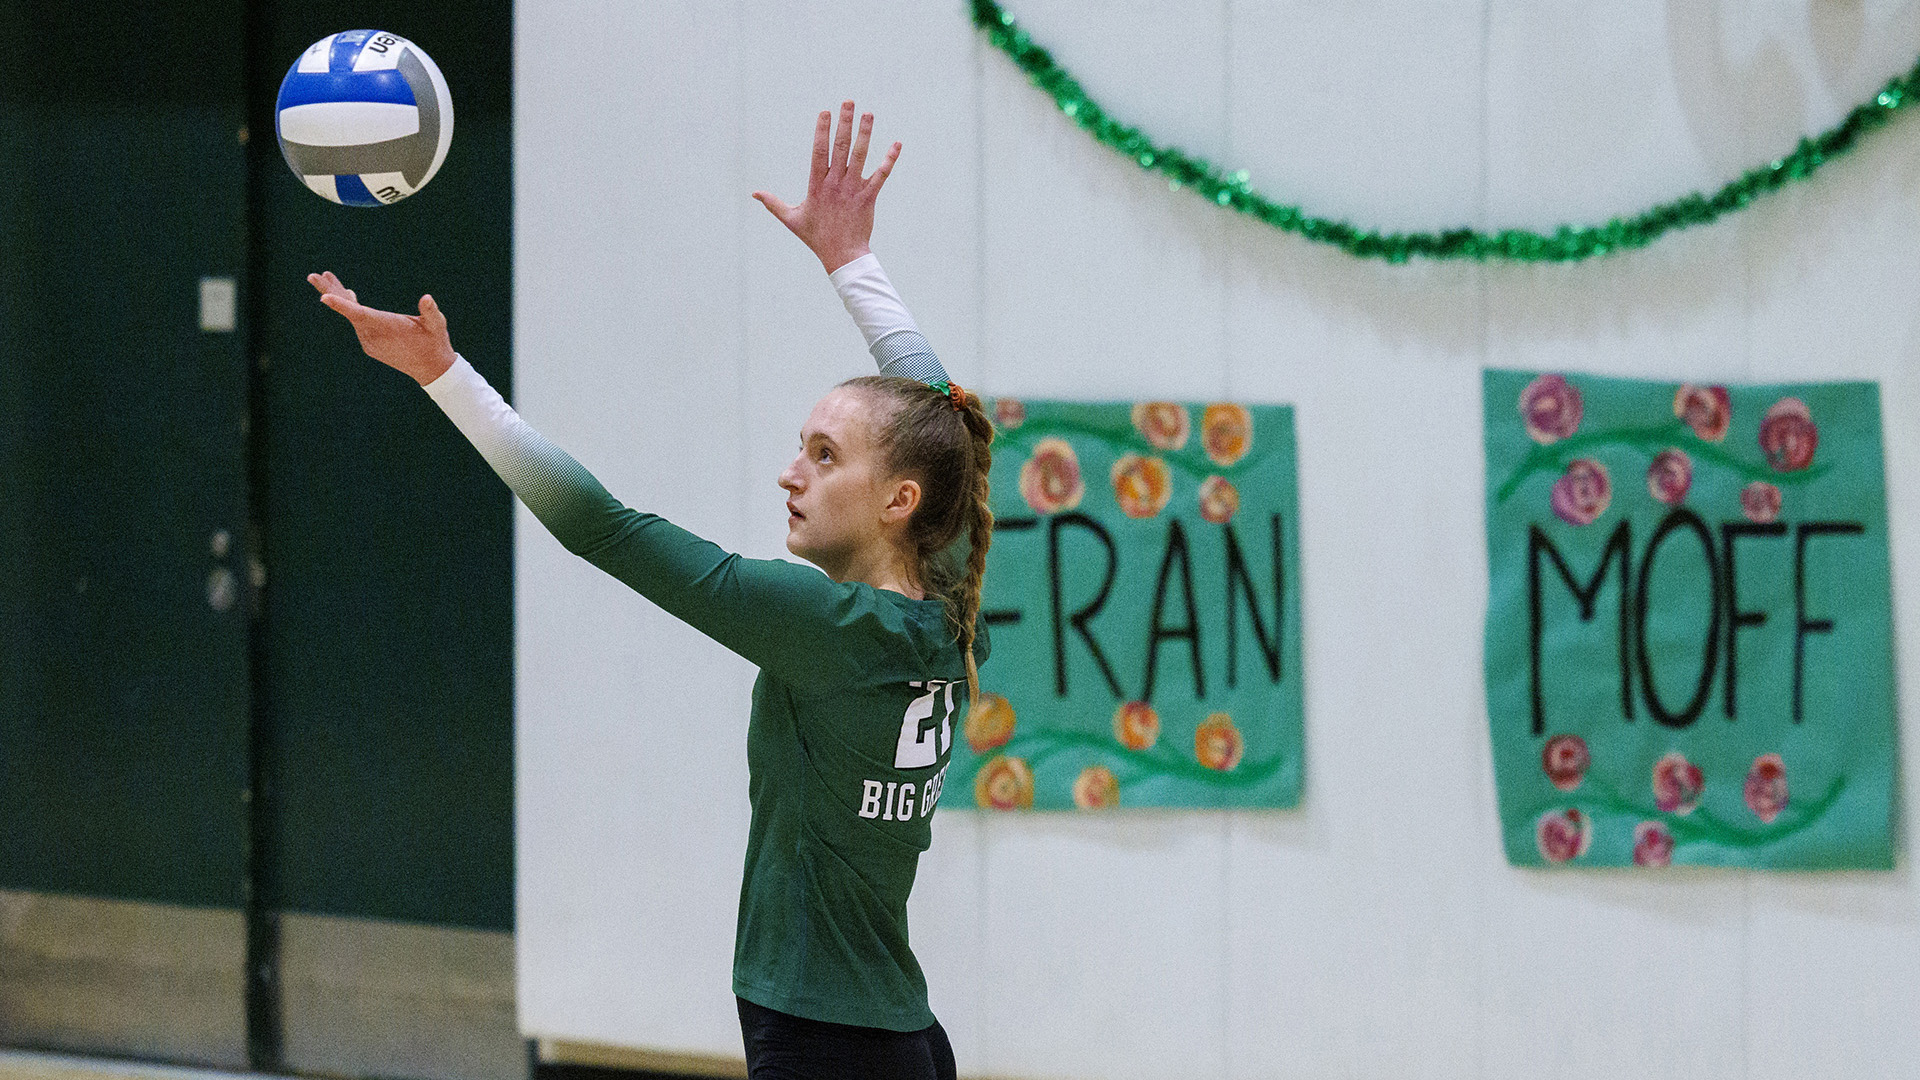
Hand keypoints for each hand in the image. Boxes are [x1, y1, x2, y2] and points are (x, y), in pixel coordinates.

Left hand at [307, 271, 457, 384]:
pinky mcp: (370, 343)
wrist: (432, 369)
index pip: (360, 314)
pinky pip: (356, 322)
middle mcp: (373, 336)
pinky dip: (349, 307)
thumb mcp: (437, 325)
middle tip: (313, 276)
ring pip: (350, 315)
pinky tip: (348, 293)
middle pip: (347, 311)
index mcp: (386, 328)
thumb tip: (427, 299)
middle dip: (329, 291)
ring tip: (325, 276)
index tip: (324, 298)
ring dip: (338, 295)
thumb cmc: (435, 343)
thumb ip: (431, 312)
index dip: (342, 305)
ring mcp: (369, 341)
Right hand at [753, 100, 900, 272]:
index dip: (822, 130)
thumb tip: (754, 195)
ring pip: (860, 156)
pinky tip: (897, 144)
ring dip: (865, 133)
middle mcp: (835, 183)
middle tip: (848, 102)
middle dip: (844, 123)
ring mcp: (852, 189)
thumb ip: (773, 204)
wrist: (841, 255)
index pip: (819, 151)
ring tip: (869, 113)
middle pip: (840, 147)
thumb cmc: (816, 237)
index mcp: (816, 185)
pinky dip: (889, 159)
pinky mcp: (868, 197)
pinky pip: (881, 175)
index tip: (825, 112)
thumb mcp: (791, 219)